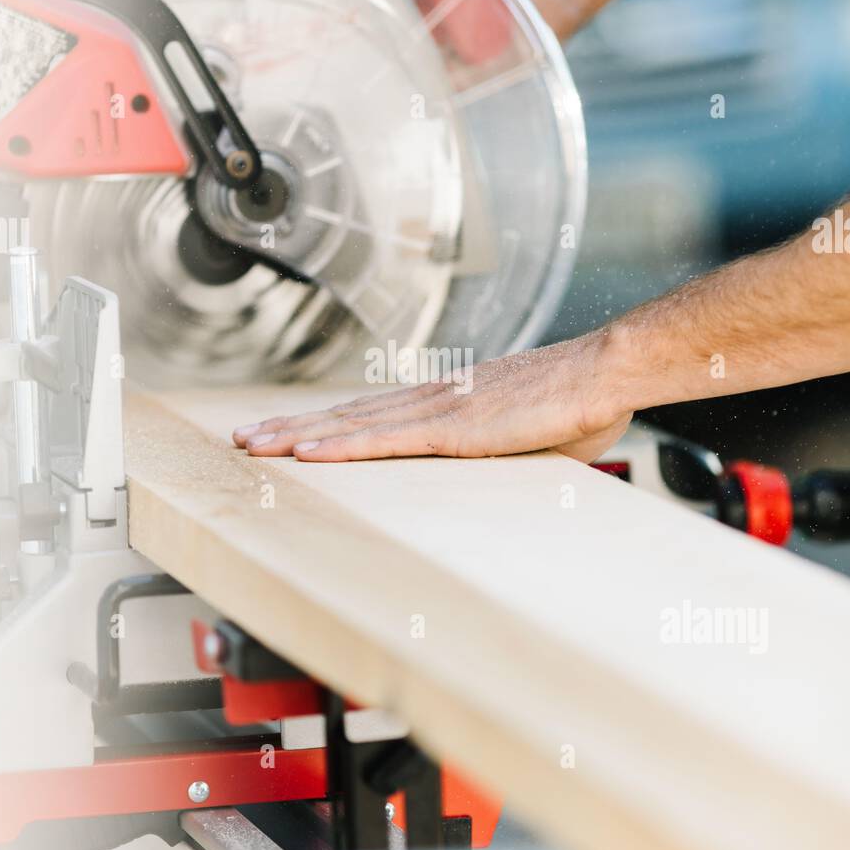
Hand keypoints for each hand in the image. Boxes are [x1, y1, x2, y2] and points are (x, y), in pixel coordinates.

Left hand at [233, 334, 632, 462]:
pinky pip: (384, 440)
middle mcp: (433, 400)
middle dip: (291, 428)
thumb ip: (504, 456)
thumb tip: (502, 476)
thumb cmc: (580, 404)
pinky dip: (341, 445)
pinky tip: (306, 451)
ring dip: (298, 435)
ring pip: (352, 424)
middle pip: (348, 414)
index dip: (328, 423)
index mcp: (450, 402)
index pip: (374, 414)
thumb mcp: (533, 441)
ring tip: (254, 445)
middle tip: (244, 438)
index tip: (289, 434)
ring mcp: (439, 410)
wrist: (604, 373)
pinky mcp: (453, 428)